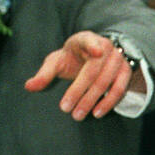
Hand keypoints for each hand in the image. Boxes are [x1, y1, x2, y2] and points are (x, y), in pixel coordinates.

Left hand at [24, 31, 143, 119]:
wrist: (96, 56)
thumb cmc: (72, 58)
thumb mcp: (57, 62)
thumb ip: (44, 74)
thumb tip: (28, 87)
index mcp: (84, 39)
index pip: (88, 40)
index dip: (92, 45)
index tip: (97, 51)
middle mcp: (105, 46)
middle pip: (93, 70)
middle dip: (78, 91)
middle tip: (65, 109)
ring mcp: (117, 58)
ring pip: (106, 82)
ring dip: (92, 100)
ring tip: (78, 115)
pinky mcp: (126, 71)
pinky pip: (119, 88)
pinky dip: (109, 102)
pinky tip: (97, 113)